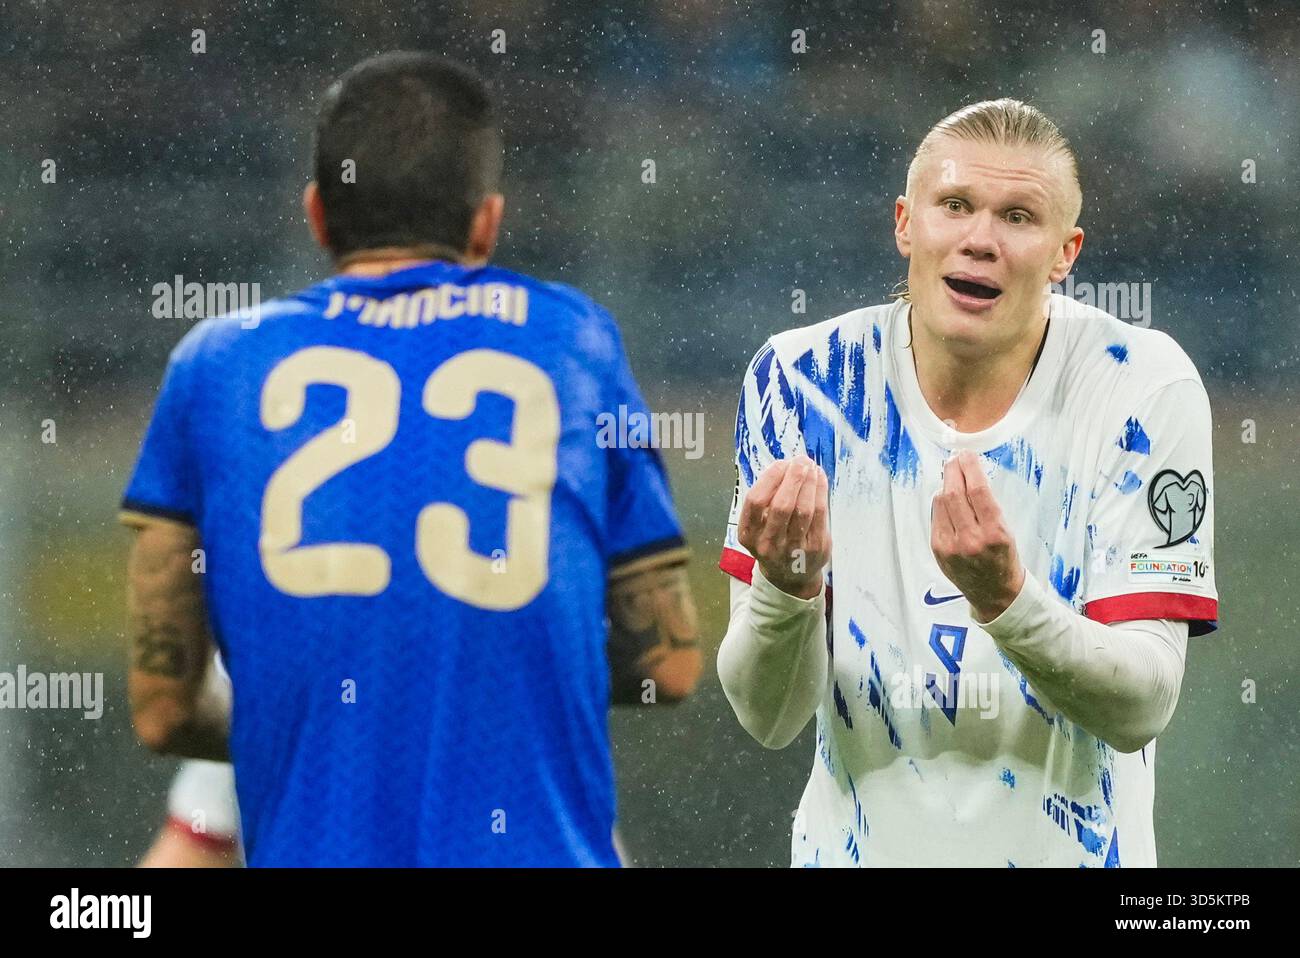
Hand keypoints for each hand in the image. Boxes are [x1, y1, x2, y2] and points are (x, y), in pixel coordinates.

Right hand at [736, 455, 830, 599]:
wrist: (790, 576)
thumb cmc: (773, 540)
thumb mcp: (757, 526)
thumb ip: (766, 500)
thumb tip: (785, 466)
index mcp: (749, 535)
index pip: (755, 501)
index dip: (769, 478)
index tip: (780, 463)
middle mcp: (768, 544)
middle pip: (781, 505)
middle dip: (793, 478)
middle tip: (800, 460)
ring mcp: (793, 549)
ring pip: (803, 509)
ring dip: (809, 483)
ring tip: (811, 467)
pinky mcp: (815, 548)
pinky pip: (820, 515)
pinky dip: (820, 492)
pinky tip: (819, 479)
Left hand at [931, 450, 1024, 621]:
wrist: (994, 593)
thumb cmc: (1004, 557)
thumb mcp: (1006, 530)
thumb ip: (986, 504)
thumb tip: (966, 473)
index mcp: (995, 533)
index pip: (978, 490)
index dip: (970, 467)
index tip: (967, 455)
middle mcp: (971, 540)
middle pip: (954, 493)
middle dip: (953, 470)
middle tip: (955, 459)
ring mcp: (951, 546)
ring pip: (940, 502)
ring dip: (945, 485)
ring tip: (953, 477)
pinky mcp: (938, 550)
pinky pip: (935, 516)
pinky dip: (940, 503)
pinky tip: (948, 499)